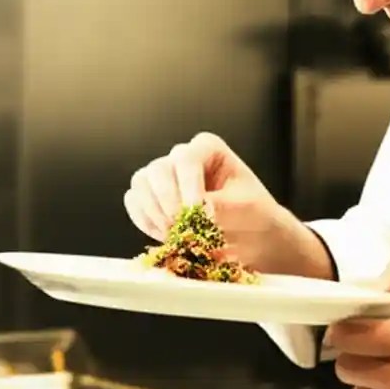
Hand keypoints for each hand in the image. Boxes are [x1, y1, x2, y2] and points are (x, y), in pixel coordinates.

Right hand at [123, 132, 304, 272]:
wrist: (252, 239)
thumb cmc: (255, 216)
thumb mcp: (249, 210)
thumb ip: (225, 207)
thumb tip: (200, 209)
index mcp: (208, 149)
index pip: (187, 158)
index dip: (188, 185)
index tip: (196, 212)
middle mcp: (182, 158)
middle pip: (158, 169)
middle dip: (168, 201)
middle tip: (182, 227)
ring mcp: (164, 178)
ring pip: (141, 184)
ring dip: (154, 213)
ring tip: (176, 234)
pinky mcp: (152, 199)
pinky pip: (134, 203)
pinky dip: (145, 221)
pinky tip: (166, 236)